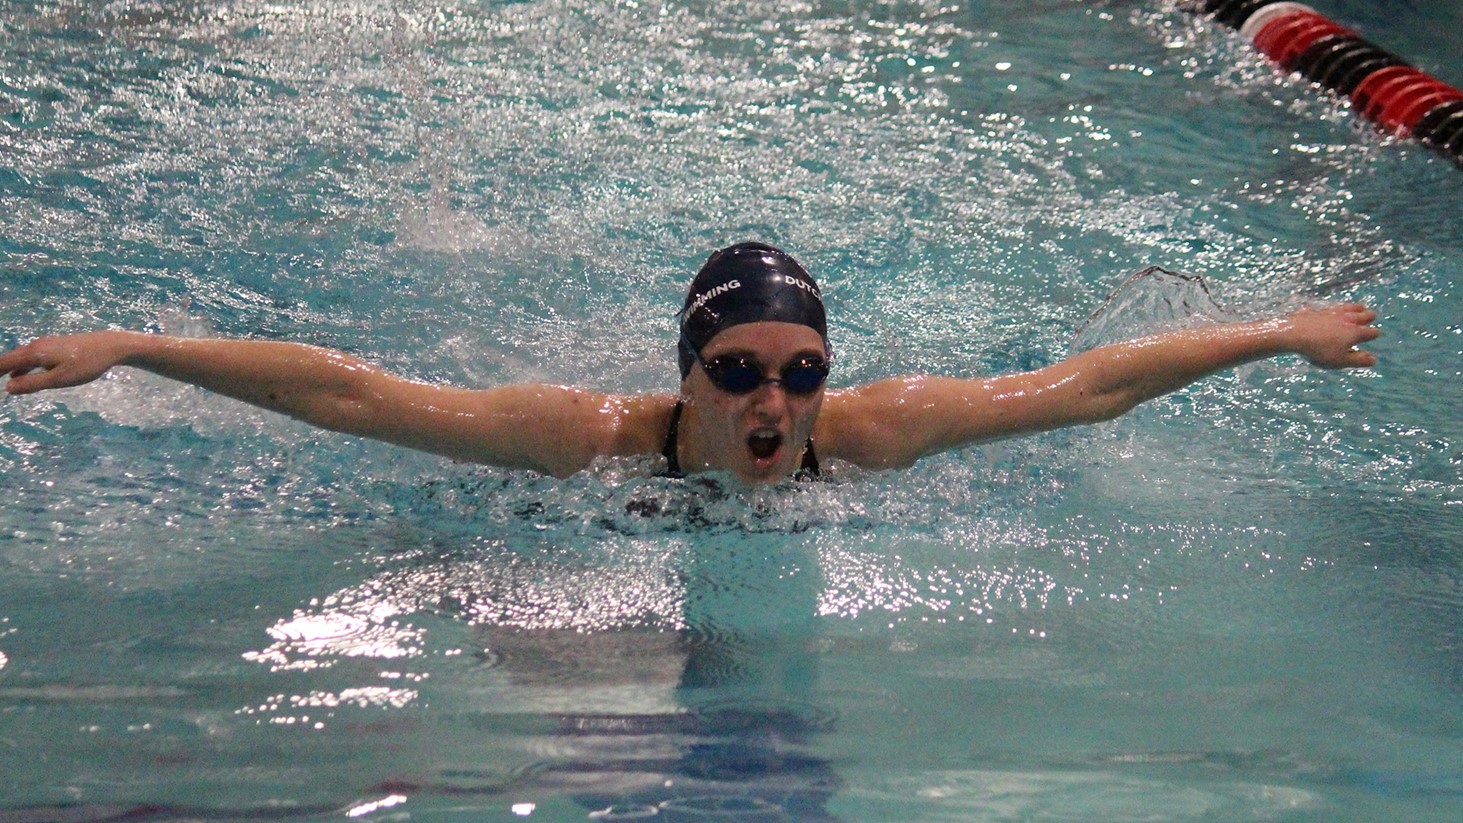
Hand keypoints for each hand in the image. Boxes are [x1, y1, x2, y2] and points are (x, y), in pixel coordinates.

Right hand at [0, 332, 131, 394]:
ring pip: (22, 356)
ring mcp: (47, 344)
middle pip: (11, 357)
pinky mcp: (56, 346)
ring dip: (10, 367)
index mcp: (34, 353)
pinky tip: (23, 374)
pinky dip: (23, 365)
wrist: (111, 346)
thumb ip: (33, 383)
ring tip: (3, 379)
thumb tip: (8, 387)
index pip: (5, 362)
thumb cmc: (86, 365)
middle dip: (0, 369)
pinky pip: (32, 356)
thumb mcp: (59, 379)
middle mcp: (36, 345)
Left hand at [1285, 303, 1379, 368]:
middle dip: (1369, 316)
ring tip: (1360, 308)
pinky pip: (1333, 307)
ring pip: (1351, 307)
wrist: (1293, 333)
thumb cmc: (1318, 350)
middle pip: (1364, 315)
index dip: (1374, 334)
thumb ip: (1358, 360)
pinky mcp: (1319, 310)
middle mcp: (1347, 319)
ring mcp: (1333, 312)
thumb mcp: (1339, 361)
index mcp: (1355, 332)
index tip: (1375, 334)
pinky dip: (1338, 308)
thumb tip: (1374, 360)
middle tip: (1371, 316)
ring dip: (1357, 308)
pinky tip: (1334, 309)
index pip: (1371, 332)